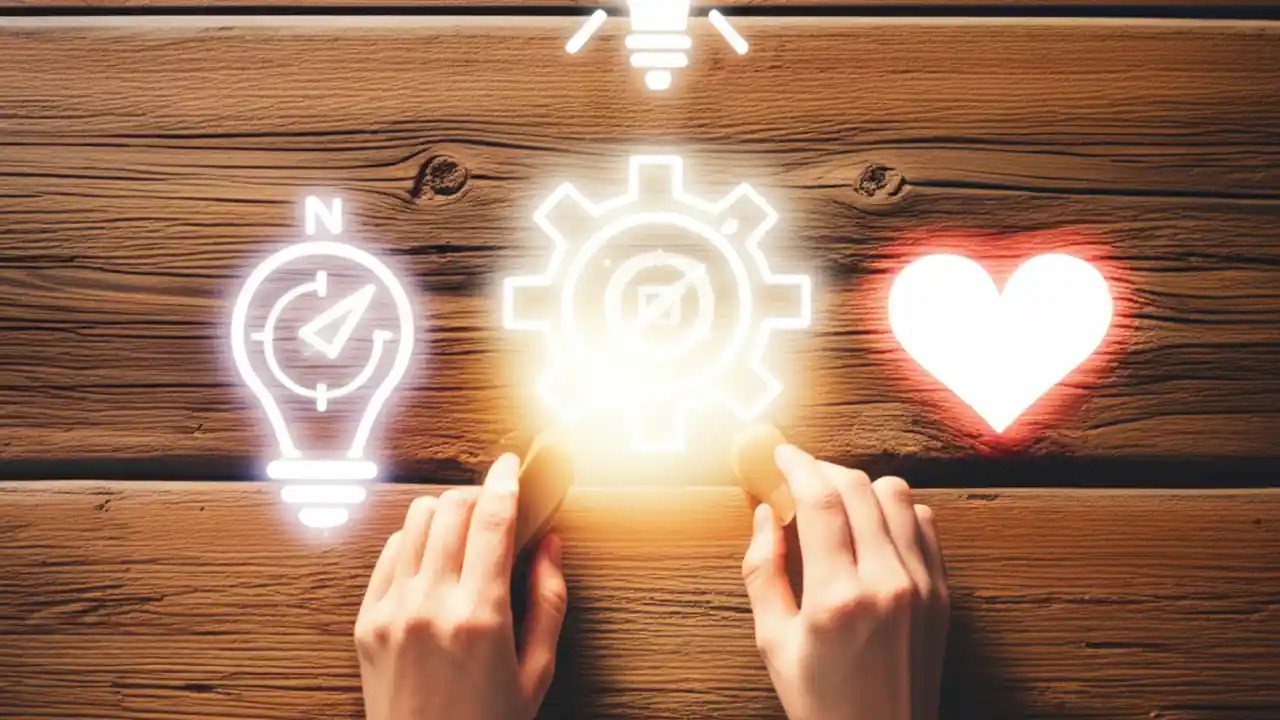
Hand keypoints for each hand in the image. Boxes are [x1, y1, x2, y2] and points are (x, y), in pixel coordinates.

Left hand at [354, 454, 568, 719]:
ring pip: (415, 521)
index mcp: (480, 617)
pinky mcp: (366, 622)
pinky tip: (435, 560)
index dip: (506, 480)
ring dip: (446, 514)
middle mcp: (430, 605)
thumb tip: (550, 543)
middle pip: (451, 507)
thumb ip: (549, 600)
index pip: (492, 520)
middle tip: (497, 506)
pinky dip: (415, 542)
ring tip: (466, 534)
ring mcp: (392, 612)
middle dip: (479, 494)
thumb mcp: (537, 671)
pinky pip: (389, 553)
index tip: (514, 463)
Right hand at [741, 445, 949, 719]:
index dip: (797, 465)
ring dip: (861, 486)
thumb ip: (762, 570)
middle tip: (799, 474)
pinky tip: (872, 527)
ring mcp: (922, 586)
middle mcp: (887, 583)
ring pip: (897, 494)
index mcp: (838, 597)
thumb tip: (763, 513)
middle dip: (823, 468)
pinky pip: (925, 522)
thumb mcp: (772, 640)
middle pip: (858, 487)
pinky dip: (895, 511)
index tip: (780, 453)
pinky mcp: (943, 593)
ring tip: (835, 502)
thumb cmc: (821, 700)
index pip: (820, 501)